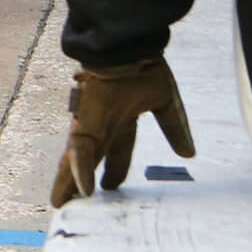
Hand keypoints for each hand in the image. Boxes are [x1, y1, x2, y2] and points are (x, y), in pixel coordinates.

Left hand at [52, 56, 195, 203]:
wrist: (129, 48)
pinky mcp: (83, 123)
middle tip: (76, 202)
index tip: (112, 187)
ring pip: (76, 159)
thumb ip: (174, 128)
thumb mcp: (166, 103)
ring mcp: (90, 124)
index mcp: (122, 118)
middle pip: (90, 160)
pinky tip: (79, 190)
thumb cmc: (143, 66)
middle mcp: (102, 124)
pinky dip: (80, 170)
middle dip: (83, 181)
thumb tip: (189, 154)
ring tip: (61, 202)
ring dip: (70, 181)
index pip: (118, 150)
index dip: (114, 169)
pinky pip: (80, 151)